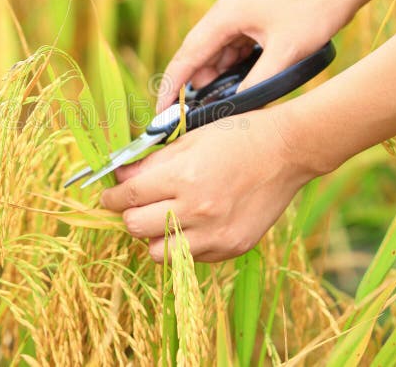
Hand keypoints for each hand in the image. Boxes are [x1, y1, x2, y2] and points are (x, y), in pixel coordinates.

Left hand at [100, 107, 323, 262]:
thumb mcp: (189, 140)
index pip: (129, 196)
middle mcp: (197, 209)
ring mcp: (215, 233)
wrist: (287, 151)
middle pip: (136, 228)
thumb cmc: (236, 137)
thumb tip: (119, 177)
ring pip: (158, 253)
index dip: (112, 198)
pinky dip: (184, 245)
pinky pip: (190, 258)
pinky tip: (193, 224)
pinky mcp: (232, 247)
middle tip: (134, 206)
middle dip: (129, 216)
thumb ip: (151, 163)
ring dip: (153, 237)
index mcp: (183, 176)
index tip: (109, 197)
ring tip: (163, 220)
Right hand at [156, 0, 364, 110]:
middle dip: (191, 87)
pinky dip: (230, 71)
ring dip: (214, 81)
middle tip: (187, 117)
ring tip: (216, 107)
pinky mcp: (251, 23)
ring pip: (214, 56)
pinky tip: (238, 89)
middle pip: (197, 57)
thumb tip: (235, 109)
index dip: (172, 86)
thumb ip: (257, 83)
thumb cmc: (315, 11)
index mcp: (224, 16)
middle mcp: (225, 14)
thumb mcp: (286, 53)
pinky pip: (231, 52)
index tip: (161, 111)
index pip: (188, 56)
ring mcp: (237, 17)